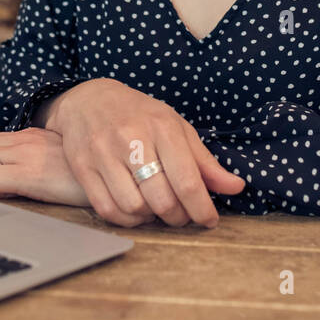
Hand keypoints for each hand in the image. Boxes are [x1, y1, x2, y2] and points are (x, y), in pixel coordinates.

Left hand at [0, 128, 146, 213]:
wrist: (114, 172)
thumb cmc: (87, 171)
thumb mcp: (58, 156)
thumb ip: (35, 159)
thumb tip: (11, 173)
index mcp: (30, 136)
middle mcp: (24, 142)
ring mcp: (26, 157)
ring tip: (3, 185)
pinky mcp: (31, 175)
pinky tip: (12, 192)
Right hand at [46, 78, 245, 228]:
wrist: (89, 100)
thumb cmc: (140, 115)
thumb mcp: (176, 127)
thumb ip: (205, 161)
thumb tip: (236, 187)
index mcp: (162, 127)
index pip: (187, 181)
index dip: (202, 209)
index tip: (209, 219)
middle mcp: (132, 139)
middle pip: (162, 199)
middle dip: (178, 217)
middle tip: (182, 215)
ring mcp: (103, 153)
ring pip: (134, 208)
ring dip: (151, 218)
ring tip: (158, 210)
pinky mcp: (83, 167)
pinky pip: (107, 209)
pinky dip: (127, 220)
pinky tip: (136, 210)